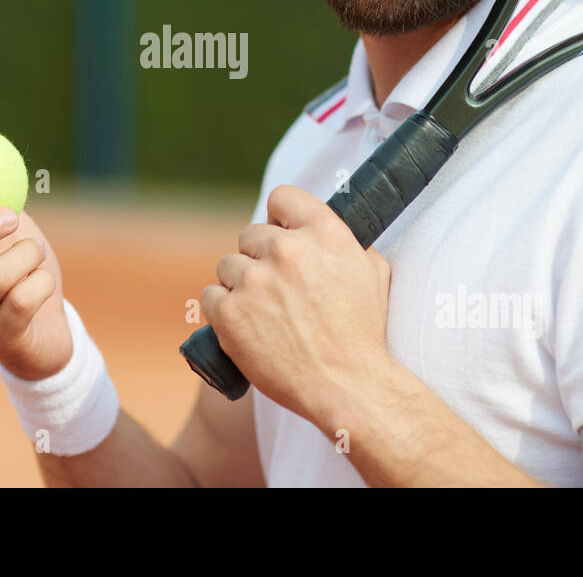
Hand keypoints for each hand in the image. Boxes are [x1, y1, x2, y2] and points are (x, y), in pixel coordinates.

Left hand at [200, 185, 392, 422]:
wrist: (347, 385)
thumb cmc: (363, 333)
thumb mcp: (372, 272)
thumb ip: (345, 242)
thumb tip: (322, 230)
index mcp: (324, 232)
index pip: (282, 197)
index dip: (279, 217)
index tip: (280, 234)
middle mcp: (287, 249)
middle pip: (251, 235)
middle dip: (260, 258)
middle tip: (276, 289)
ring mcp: (255, 280)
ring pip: (228, 265)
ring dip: (240, 284)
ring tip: (262, 313)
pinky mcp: (230, 312)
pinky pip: (211, 296)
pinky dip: (222, 310)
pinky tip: (243, 325)